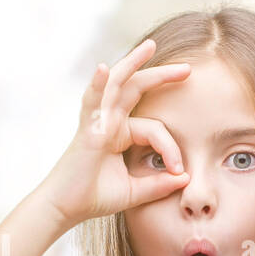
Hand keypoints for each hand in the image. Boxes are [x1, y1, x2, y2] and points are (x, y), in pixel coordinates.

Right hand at [37, 38, 190, 229]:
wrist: (67, 209)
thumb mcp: (136, 191)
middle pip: (136, 89)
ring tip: (150, 46)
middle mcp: (109, 122)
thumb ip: (159, 184)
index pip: (155, 128)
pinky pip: (91, 102)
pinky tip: (103, 68)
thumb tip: (186, 177)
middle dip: (161, 76)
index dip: (171, 148)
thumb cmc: (95, 198)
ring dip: (133, 63)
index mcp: (120, 133)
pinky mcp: (86, 130)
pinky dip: (97, 84)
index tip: (178, 170)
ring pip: (116, 85)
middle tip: (187, 69)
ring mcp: (96, 122)